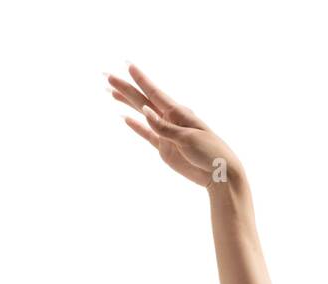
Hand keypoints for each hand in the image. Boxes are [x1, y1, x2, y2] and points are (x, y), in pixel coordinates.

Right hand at [106, 64, 240, 187]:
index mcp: (178, 113)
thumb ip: (164, 126)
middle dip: (125, 88)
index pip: (154, 92)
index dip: (140, 79)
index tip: (128, 65)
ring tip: (111, 92)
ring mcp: (166, 134)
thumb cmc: (210, 153)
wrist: (220, 175)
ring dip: (127, 103)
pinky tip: (125, 118)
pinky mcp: (165, 149)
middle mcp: (170, 119)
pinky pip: (146, 134)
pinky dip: (136, 126)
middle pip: (143, 100)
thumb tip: (144, 111)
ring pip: (142, 114)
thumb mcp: (188, 138)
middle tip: (107, 76)